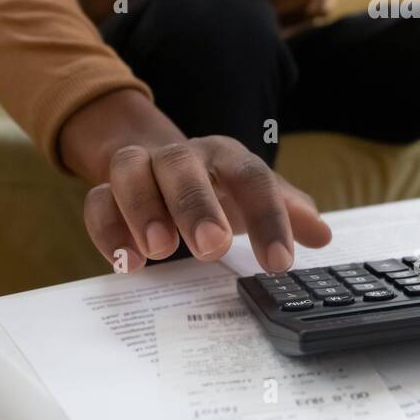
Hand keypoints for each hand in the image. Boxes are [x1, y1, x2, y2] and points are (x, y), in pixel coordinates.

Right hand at [83, 136, 331, 273]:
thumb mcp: (254, 195)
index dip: (268, 218)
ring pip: (130, 170)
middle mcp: (181, 156)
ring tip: (162, 251)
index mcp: (226, 156)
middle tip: (212, 247)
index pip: (251, 176)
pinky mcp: (105, 190)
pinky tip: (128, 264)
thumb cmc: (219, 187)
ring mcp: (139, 168)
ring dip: (144, 209)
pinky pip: (97, 201)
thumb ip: (287, 211)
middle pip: (183, 165)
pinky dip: (109, 230)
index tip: (279, 263)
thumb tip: (322, 234)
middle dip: (196, 205)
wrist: (160, 163)